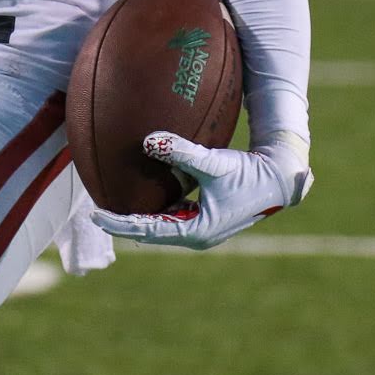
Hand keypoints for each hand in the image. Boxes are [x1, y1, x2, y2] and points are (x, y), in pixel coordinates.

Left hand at [91, 132, 311, 250]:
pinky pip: (171, 215)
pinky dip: (155, 208)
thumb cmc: (249, 173)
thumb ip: (181, 152)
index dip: (119, 223)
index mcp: (195, 230)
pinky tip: (144, 192)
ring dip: (139, 216)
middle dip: (124, 222)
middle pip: (149, 231)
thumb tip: (148, 140)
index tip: (95, 215)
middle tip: (96, 211)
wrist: (279, 178)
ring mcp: (200, 226)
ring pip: (160, 225)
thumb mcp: (213, 162)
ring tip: (113, 205)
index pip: (146, 229)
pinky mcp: (204, 216)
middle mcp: (196, 233)